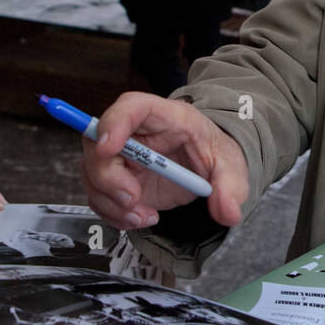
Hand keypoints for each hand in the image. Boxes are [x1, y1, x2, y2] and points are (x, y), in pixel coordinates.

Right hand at [81, 91, 248, 229]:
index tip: (109, 149)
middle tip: (133, 200)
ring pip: (92, 172)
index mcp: (166, 116)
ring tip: (145, 216)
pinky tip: (139, 218)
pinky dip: (113, 214)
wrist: (208, 168)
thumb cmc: (214, 155)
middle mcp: (136, 132)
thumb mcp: (231, 168)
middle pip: (98, 141)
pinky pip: (98, 195)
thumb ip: (231, 187)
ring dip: (111, 202)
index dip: (114, 123)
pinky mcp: (116, 179)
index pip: (132, 106)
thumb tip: (229, 212)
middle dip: (108, 176)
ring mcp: (122, 156)